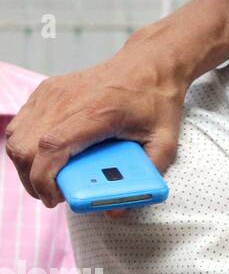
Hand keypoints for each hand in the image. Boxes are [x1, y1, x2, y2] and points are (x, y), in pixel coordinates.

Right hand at [4, 32, 186, 207]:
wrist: (150, 64)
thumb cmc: (157, 102)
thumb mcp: (166, 142)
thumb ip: (147, 177)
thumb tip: (116, 209)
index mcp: (98, 112)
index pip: (52, 147)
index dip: (44, 179)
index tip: (56, 198)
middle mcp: (69, 99)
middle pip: (26, 146)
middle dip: (33, 180)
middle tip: (54, 195)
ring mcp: (54, 92)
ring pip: (17, 136)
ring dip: (26, 165)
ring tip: (50, 179)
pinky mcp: (47, 90)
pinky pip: (22, 124)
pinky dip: (26, 146)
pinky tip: (47, 157)